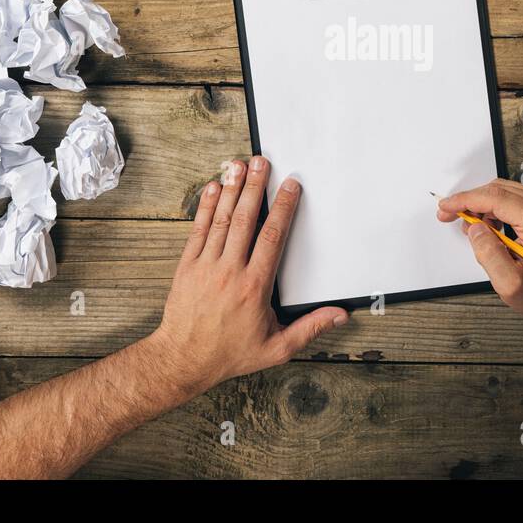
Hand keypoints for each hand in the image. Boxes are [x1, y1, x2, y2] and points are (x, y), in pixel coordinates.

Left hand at [151, 156, 346, 399]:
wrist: (183, 359)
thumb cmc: (229, 354)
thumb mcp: (277, 348)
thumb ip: (310, 328)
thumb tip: (340, 315)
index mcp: (254, 287)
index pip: (272, 238)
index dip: (284, 208)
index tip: (291, 187)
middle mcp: (229, 271)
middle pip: (246, 220)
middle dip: (256, 187)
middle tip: (262, 162)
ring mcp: (206, 266)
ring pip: (222, 220)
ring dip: (232, 190)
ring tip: (239, 165)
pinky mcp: (187, 266)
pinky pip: (198, 230)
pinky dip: (206, 207)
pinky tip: (214, 188)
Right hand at [437, 179, 522, 327]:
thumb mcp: (511, 284)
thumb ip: (489, 255)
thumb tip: (475, 229)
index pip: (496, 198)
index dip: (465, 200)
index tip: (445, 207)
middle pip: (498, 190)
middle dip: (469, 201)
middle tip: (448, 216)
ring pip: (502, 191)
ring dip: (480, 204)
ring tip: (469, 226)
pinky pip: (510, 197)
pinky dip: (491, 207)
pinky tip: (486, 225)